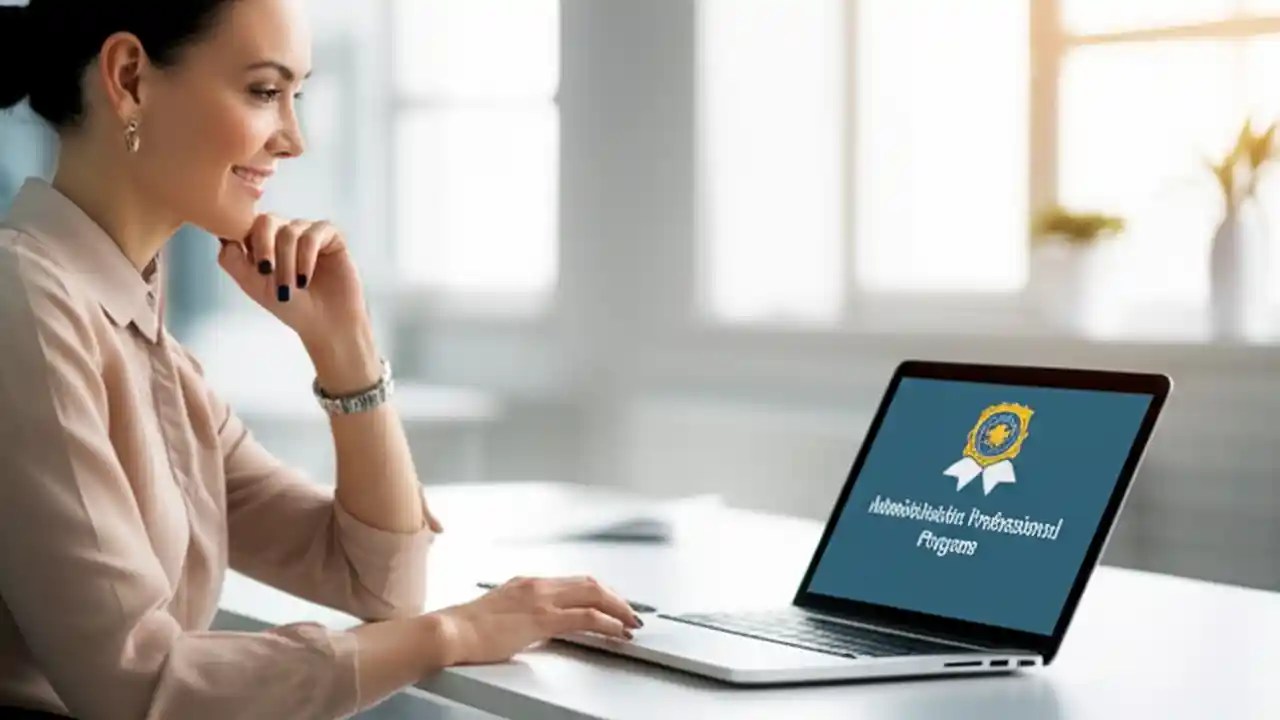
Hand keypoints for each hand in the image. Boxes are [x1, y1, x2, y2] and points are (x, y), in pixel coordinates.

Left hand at [216, 214, 368, 341]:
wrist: (325, 324)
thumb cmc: (290, 306)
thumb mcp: (252, 284)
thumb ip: (232, 259)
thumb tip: (223, 234)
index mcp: (264, 241)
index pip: (247, 224)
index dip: (246, 240)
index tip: (251, 265)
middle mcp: (285, 232)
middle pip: (266, 221)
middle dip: (264, 248)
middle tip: (266, 272)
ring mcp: (308, 232)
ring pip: (289, 232)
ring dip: (287, 262)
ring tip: (291, 287)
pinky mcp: (330, 236)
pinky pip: (313, 235)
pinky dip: (306, 257)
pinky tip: (305, 279)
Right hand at [432, 576, 642, 665]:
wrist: (449, 632)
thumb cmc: (465, 629)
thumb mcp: (499, 614)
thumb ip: (520, 615)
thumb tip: (532, 625)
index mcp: (527, 584)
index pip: (573, 582)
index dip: (597, 592)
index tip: (610, 604)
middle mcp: (537, 585)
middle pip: (589, 583)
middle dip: (614, 597)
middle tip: (629, 613)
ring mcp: (540, 599)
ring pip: (594, 594)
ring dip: (618, 608)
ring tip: (631, 622)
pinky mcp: (542, 618)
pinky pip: (586, 617)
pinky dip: (608, 622)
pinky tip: (618, 631)